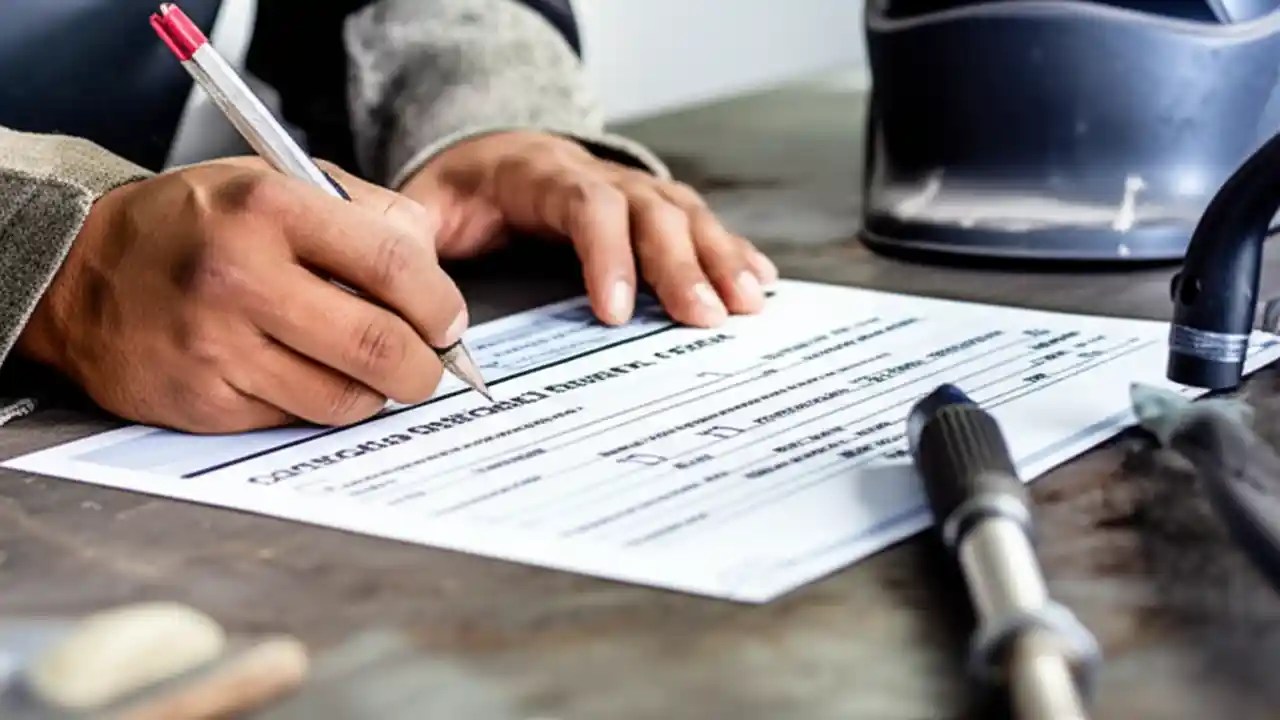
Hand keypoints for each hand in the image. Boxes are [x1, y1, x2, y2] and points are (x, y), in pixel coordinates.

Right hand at [15, 157, 465, 433]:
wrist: (82, 272)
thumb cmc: (194, 225)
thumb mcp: (275, 182)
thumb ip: (364, 213)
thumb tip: (434, 267)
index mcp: (269, 208)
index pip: (393, 265)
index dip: (440, 304)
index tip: (449, 320)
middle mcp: (241, 277)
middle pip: (379, 346)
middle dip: (425, 366)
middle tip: (428, 364)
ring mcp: (218, 346)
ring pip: (345, 397)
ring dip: (375, 391)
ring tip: (364, 367)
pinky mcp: (204, 402)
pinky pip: (296, 420)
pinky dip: (317, 404)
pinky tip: (302, 374)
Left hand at [401, 131, 777, 326]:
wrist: (492, 155)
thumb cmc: (464, 190)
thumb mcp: (425, 208)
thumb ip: (416, 241)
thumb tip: (409, 286)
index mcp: (541, 175)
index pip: (585, 205)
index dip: (606, 254)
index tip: (615, 311)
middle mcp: (598, 175)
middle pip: (650, 210)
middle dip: (680, 264)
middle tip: (703, 318)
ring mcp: (632, 189)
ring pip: (685, 213)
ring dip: (719, 257)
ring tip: (746, 303)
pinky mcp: (653, 207)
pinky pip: (700, 222)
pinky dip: (732, 249)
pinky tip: (759, 280)